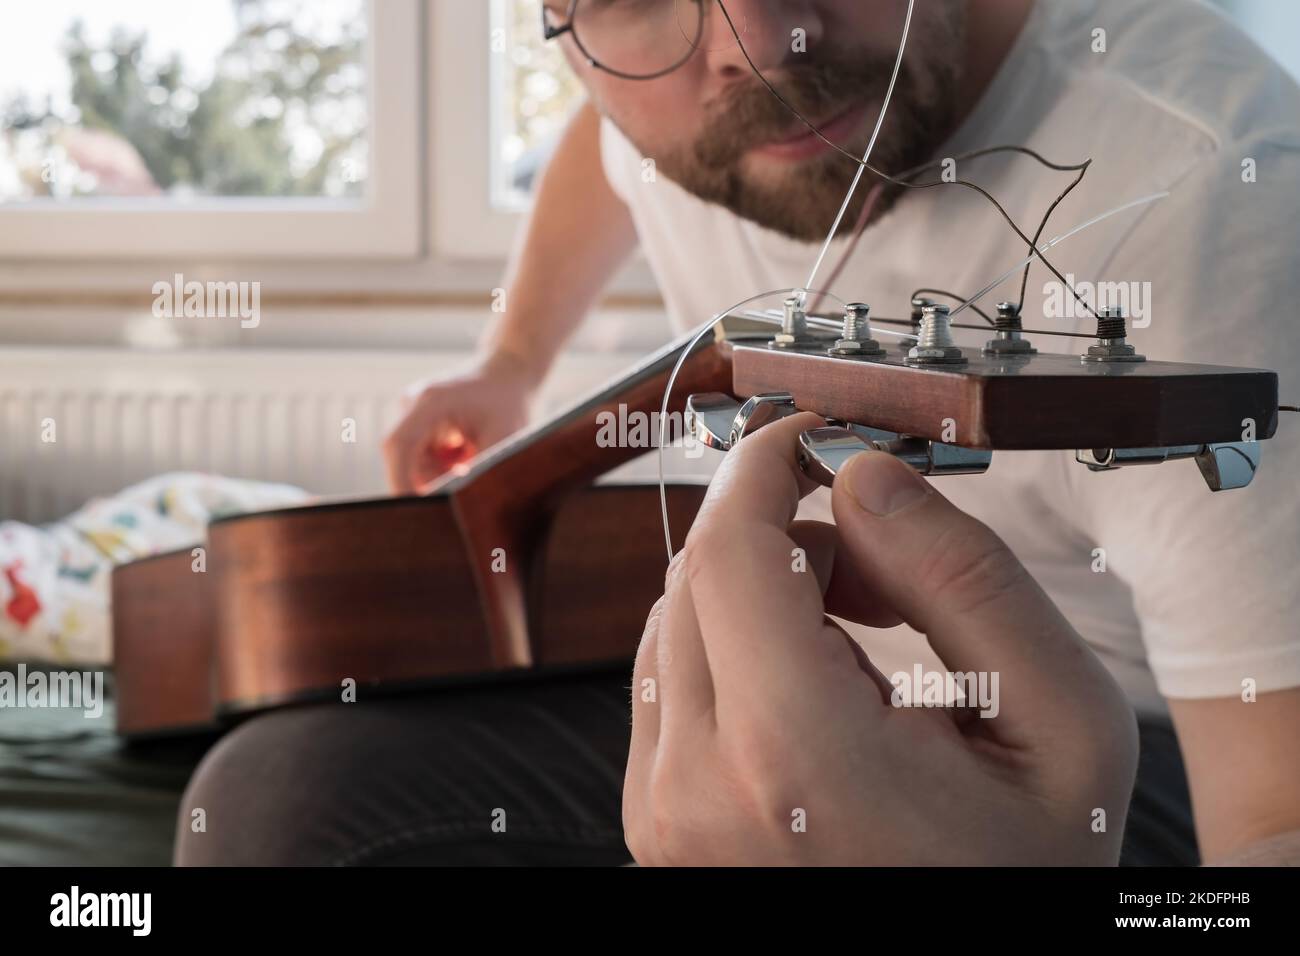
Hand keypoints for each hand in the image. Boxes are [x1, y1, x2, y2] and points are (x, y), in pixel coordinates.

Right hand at [382, 353, 535, 492]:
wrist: (508, 372)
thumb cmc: (509, 402)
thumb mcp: (504, 437)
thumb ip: (481, 470)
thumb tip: (461, 504)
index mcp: (430, 401)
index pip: (400, 445)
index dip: (401, 480)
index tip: (412, 509)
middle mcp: (413, 405)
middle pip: (401, 458)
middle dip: (424, 483)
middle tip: (451, 498)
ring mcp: (412, 414)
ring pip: (411, 462)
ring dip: (436, 476)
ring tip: (468, 463)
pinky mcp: (418, 424)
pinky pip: (420, 458)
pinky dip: (440, 468)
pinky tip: (463, 456)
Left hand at [624, 412, 1138, 865]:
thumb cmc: (1023, 877)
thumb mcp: (1059, 725)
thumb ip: (964, 577)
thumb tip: (867, 475)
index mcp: (794, 754)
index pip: (730, 549)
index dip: (766, 465)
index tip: (812, 435)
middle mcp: (697, 787)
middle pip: (698, 577)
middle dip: (782, 532)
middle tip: (883, 569)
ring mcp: (664, 814)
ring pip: (676, 623)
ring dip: (758, 593)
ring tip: (864, 641)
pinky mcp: (656, 825)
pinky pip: (666, 684)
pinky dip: (732, 651)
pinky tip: (815, 688)